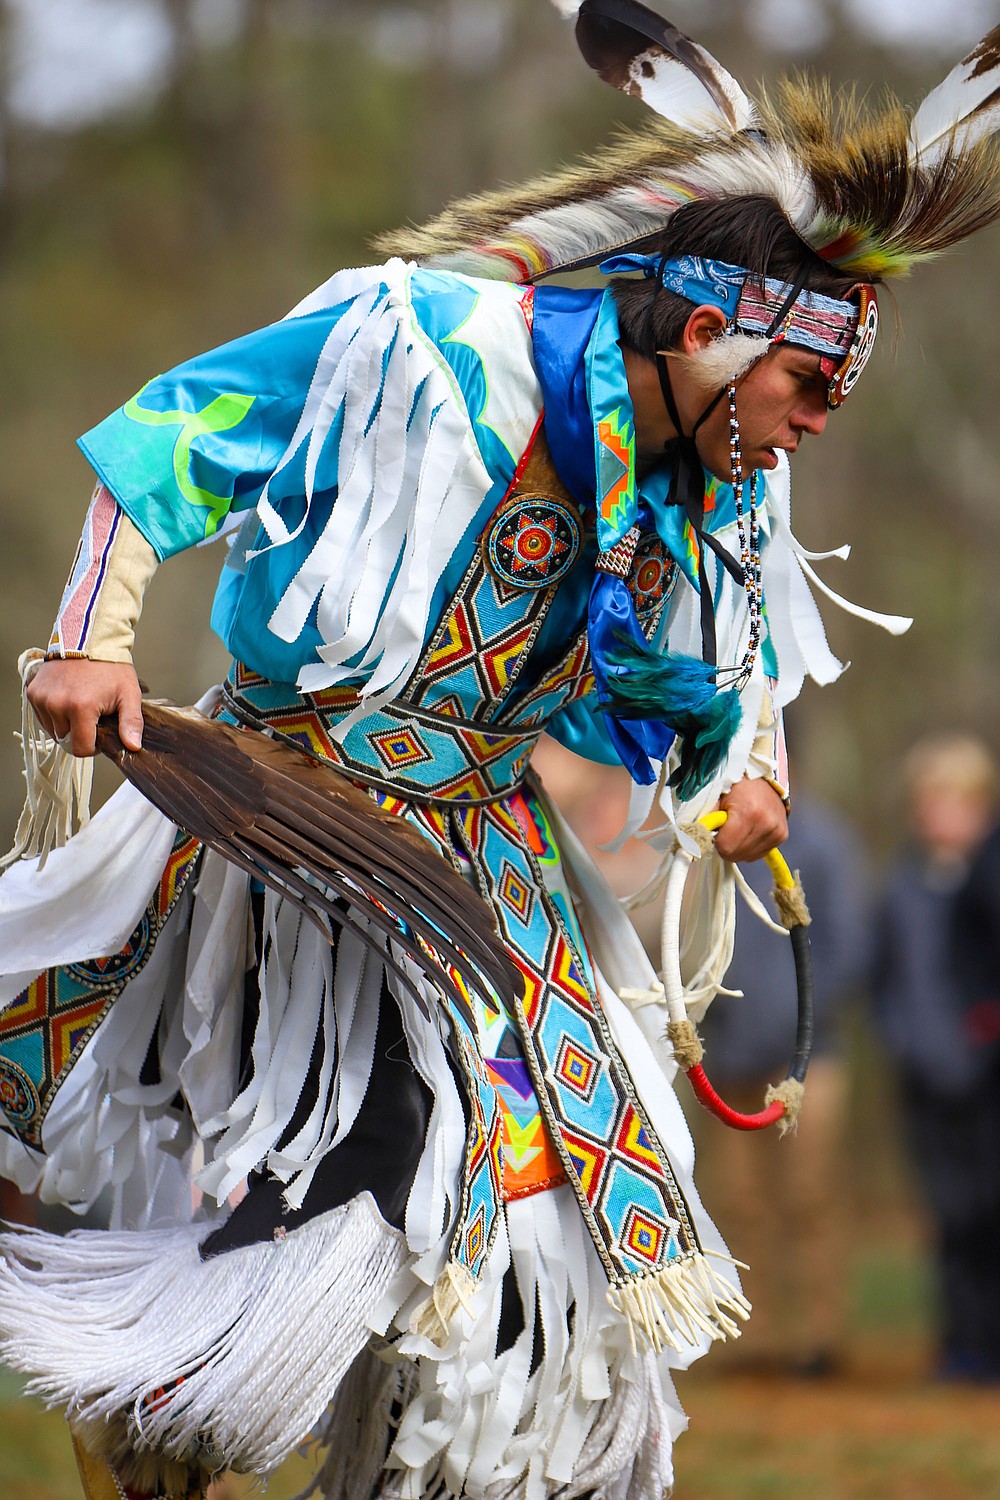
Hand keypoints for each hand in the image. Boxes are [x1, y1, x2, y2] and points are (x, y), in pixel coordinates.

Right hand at [26, 658, 143, 756]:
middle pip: (66, 740)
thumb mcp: (129, 694)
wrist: (88, 638)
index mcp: (81, 707)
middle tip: (93, 715)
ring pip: (53, 730)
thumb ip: (131, 722)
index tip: (100, 733)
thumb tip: (133, 747)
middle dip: (80, 733)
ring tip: (80, 705)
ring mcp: (42, 698)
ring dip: (66, 724)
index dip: (94, 747)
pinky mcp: (32, 692)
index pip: (80, 749)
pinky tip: (67, 699)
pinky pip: (42, 717)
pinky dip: (54, 714)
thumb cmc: (110, 666)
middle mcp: (56, 704)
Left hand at [713, 776, 787, 861]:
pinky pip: (757, 854)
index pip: (725, 847)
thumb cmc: (738, 785)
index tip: (715, 829)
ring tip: (738, 827)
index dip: (715, 840)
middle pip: (735, 854)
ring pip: (745, 857)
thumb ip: (705, 817)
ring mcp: (777, 832)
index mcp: (749, 812)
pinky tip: (748, 831)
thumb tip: (693, 838)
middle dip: (726, 844)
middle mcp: (767, 824)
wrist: (763, 779)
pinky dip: (748, 846)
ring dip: (737, 846)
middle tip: (726, 827)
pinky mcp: (781, 836)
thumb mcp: (717, 794)